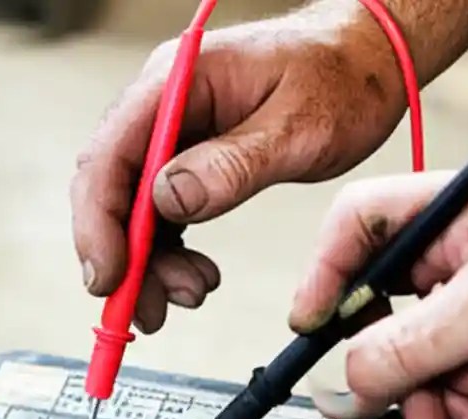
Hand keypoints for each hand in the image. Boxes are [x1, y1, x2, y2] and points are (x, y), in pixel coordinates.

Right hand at [73, 4, 408, 332]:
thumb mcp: (300, 126)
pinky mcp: (184, 157)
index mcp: (175, 82)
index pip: (109, 156)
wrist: (369, 59)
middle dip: (122, 254)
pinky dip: (168, 251)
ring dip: (148, 262)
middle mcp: (159, 105)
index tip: (110, 277)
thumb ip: (232, 165)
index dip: (98, 223)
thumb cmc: (343, 79)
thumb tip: (169, 199)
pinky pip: (157, 212)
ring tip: (190, 293)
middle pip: (109, 188)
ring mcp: (169, 132)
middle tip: (147, 309)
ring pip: (130, 209)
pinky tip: (195, 275)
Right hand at [289, 159, 467, 418]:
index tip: (312, 331)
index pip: (355, 227)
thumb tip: (344, 381)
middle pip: (385, 304)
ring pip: (424, 345)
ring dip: (441, 389)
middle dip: (399, 364)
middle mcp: (463, 243)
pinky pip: (462, 363)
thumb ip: (411, 347)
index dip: (324, 277)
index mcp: (453, 208)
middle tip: (400, 405)